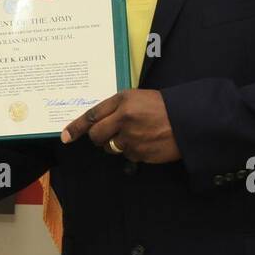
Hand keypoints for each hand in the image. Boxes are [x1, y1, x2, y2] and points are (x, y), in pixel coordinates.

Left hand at [61, 89, 180, 162]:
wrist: (189, 120)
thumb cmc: (164, 106)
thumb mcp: (138, 98)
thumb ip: (117, 108)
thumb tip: (97, 123)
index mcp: (122, 101)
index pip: (92, 115)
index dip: (76, 127)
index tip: (65, 136)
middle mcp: (123, 119)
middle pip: (96, 136)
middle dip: (98, 138)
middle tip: (108, 134)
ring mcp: (131, 139)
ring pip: (111, 148)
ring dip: (118, 144)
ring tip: (137, 135)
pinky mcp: (140, 154)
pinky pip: (128, 156)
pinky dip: (134, 151)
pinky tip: (147, 142)